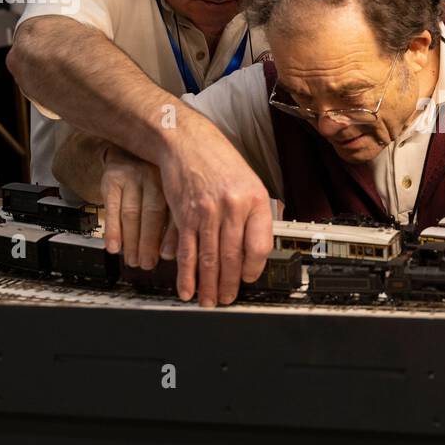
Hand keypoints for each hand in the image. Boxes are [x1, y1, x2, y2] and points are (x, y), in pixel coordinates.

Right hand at [101, 146, 168, 271]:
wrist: (128, 151)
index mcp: (175, 182)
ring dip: (131, 241)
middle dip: (150, 243)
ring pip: (132, 213)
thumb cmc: (154, 180)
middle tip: (147, 264)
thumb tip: (177, 254)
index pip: (176, 213)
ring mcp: (133, 176)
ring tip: (132, 260)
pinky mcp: (113, 179)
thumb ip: (175, 218)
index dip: (172, 238)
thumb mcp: (170, 192)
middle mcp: (156, 177)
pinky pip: (112, 207)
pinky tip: (113, 247)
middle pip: (153, 214)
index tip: (168, 257)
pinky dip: (113, 230)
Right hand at [158, 116, 272, 306]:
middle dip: (230, 284)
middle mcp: (232, 207)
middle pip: (233, 257)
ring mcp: (207, 212)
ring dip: (209, 285)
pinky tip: (187, 288)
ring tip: (210, 302)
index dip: (254, 268)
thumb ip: (257, 213)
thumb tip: (260, 246)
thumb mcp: (250, 181)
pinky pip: (187, 251)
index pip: (259, 245)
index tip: (248, 279)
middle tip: (228, 300)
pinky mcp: (185, 215)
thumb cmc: (219, 161)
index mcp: (255, 200)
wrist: (187, 142)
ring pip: (209, 258)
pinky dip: (186, 274)